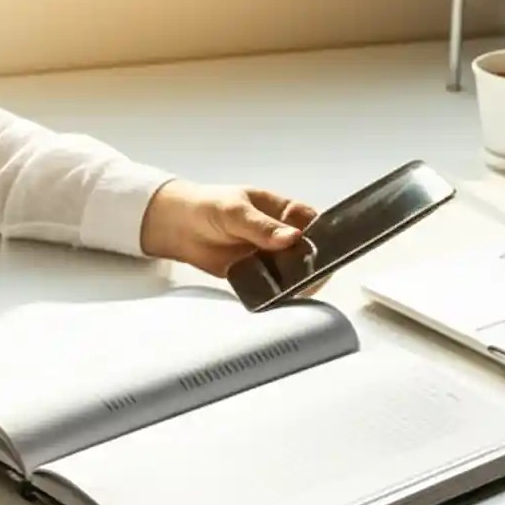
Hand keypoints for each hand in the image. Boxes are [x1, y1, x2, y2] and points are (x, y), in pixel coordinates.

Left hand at [140, 180, 318, 277]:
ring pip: (295, 273)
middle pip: (309, 252)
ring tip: (293, 288)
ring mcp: (272, 257)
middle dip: (311, 264)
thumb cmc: (209, 207)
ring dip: (296, 281)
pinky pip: (275, 287)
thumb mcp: (235, 211)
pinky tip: (278, 297)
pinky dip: (278, 294)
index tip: (325, 250)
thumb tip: (292, 237)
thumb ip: (262, 226)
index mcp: (284, 212)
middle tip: (307, 274)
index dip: (323, 236)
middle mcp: (283, 236)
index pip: (314, 223)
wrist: (179, 227)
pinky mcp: (259, 276)